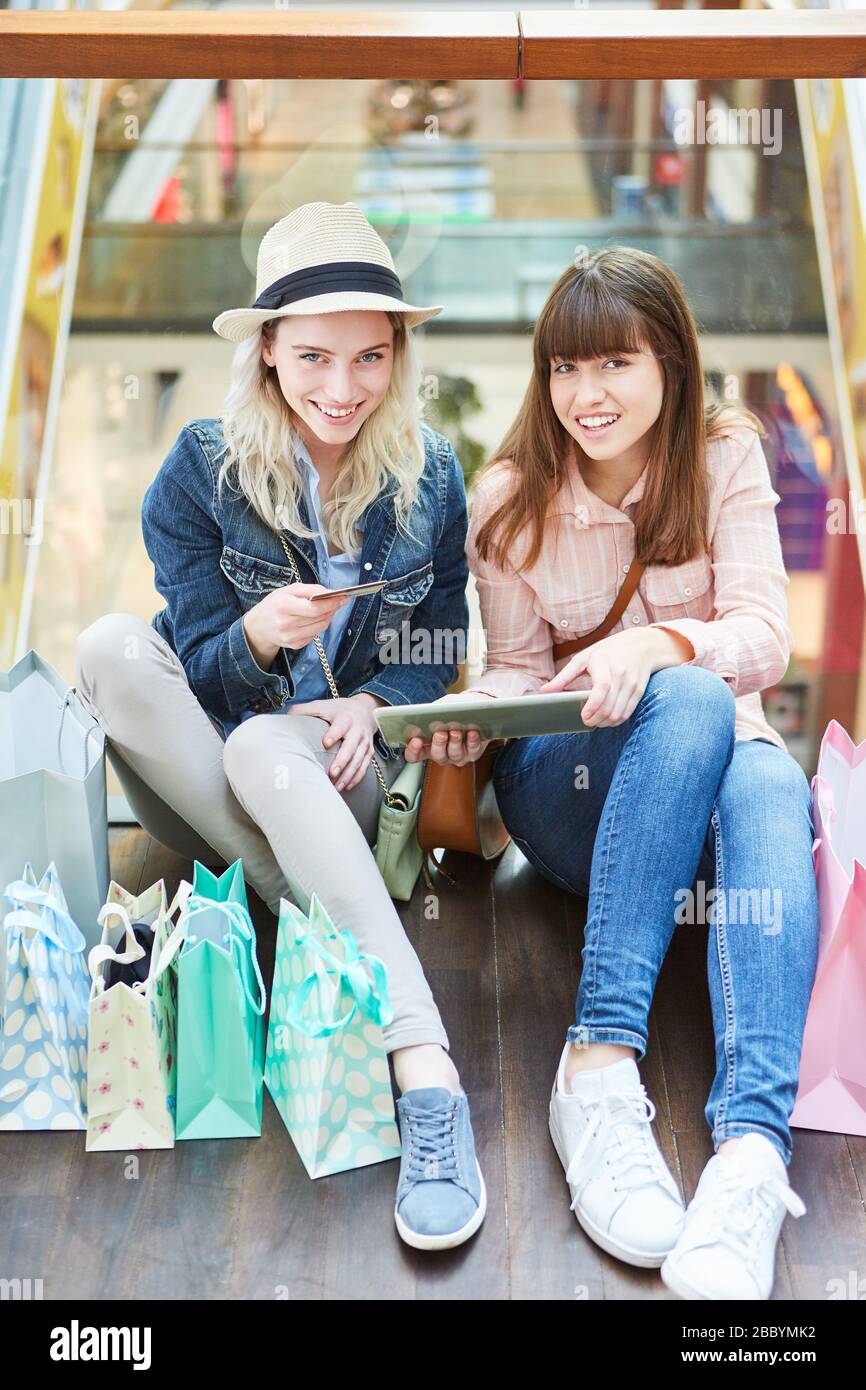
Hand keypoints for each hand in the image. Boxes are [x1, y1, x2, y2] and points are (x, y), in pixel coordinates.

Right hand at [243, 583, 348, 669]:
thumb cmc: (275, 604)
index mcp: (283, 607)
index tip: (342, 597)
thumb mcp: (289, 590)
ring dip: (328, 617)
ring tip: (326, 609)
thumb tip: (332, 593)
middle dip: (332, 609)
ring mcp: (290, 637)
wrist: (259, 626)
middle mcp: (286, 624)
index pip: (314, 608)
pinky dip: (319, 625)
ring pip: (321, 627)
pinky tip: (313, 619)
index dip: (331, 603)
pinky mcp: (295, 645)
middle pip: (320, 618)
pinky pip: (315, 634)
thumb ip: (311, 589)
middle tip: (337, 601)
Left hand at [287, 693, 383, 791]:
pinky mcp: (369, 751)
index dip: (334, 734)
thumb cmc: (338, 710)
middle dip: (342, 760)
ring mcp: (364, 742)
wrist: (365, 709)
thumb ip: (305, 710)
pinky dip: (356, 777)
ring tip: (337, 787)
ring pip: (358, 760)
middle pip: (351, 746)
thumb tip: (286, 718)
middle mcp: (357, 730)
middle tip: (332, 773)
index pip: (340, 726)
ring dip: (348, 774)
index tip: (326, 743)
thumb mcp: (323, 705)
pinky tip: (346, 787)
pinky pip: (364, 766)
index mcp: (345, 718)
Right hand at [404, 691, 495, 766]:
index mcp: (427, 746)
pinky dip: (472, 740)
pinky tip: (472, 732)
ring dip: (455, 742)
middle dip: (439, 744)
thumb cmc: (450, 710)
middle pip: (437, 755)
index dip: (413, 750)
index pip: (414, 755)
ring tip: (456, 730)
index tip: (416, 739)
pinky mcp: (473, 753)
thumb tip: (431, 715)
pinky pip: (473, 750)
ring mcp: (457, 756)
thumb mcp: (438, 708)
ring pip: (455, 754)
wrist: (472, 709)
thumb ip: (432, 712)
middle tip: (440, 733)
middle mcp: (442, 754)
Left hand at [537, 627, 693, 726]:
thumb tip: (544, 691)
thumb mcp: (584, 657)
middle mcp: (620, 673)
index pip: (602, 687)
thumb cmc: (607, 651)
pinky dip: (615, 721)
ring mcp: (632, 683)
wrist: (643, 645)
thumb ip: (564, 676)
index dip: (592, 705)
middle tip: (585, 721)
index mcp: (603, 662)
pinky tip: (607, 719)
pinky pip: (627, 713)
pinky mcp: (639, 691)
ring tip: (594, 721)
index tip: (583, 715)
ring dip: (604, 723)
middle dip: (595, 719)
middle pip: (609, 706)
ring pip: (618, 713)